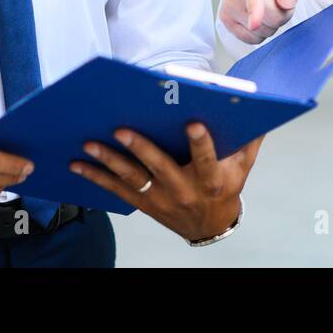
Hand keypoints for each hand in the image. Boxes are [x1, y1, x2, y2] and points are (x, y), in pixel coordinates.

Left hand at [69, 123, 262, 241]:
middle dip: (140, 148)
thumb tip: (255, 107)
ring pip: (132, 179)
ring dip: (109, 161)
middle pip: (160, 168)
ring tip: (90, 143)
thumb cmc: (225, 188)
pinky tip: (78, 164)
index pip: (206, 161)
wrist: (210, 226)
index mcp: (211, 180)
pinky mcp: (143, 203)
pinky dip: (95, 177)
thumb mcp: (243, 166)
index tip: (193, 123)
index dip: (200, 143)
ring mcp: (160, 199)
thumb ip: (249, 138)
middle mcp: (183, 190)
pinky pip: (116, 190)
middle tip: (122, 129)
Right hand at [219, 0, 305, 43]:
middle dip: (283, 12)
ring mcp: (229, 8)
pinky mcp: (226, 21)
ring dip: (272, 22)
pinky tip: (259, 14)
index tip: (254, 23)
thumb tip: (286, 3)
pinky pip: (254, 39)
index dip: (255, 9)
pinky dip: (261, 30)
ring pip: (263, 31)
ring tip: (267, 3)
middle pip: (270, 18)